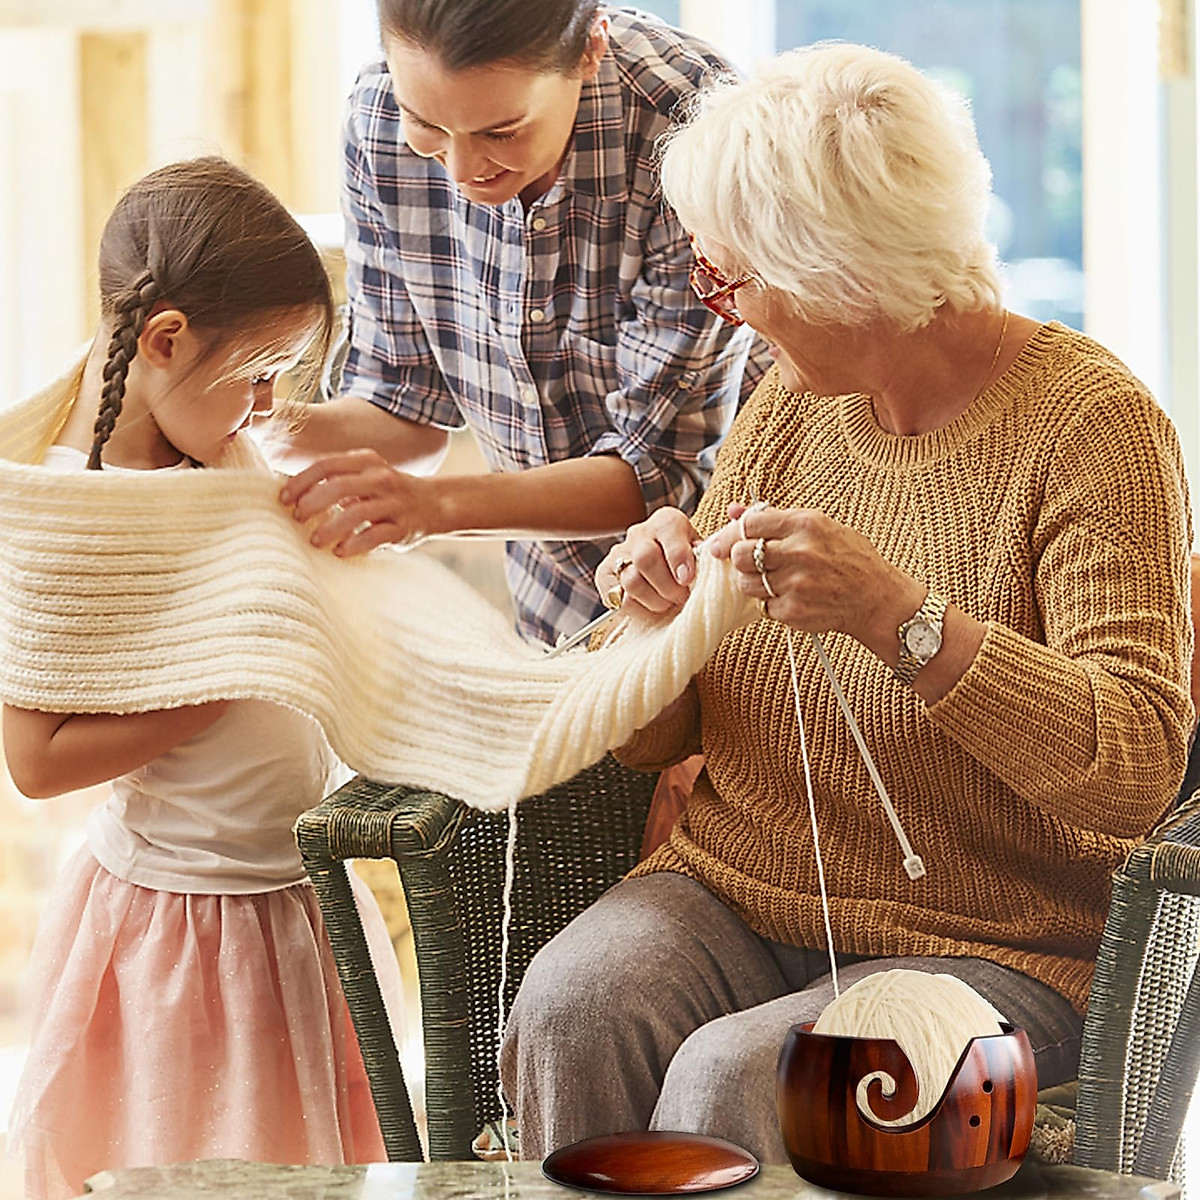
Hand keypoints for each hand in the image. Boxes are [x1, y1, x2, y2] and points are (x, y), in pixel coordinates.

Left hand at [279, 449, 442, 555]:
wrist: (434, 503)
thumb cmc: (386, 492)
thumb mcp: (364, 475)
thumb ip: (335, 479)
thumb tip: (291, 495)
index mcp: (366, 461)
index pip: (326, 466)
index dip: (300, 482)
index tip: (283, 499)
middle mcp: (381, 478)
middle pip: (339, 487)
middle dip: (312, 504)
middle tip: (296, 519)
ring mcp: (394, 503)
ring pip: (357, 513)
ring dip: (331, 527)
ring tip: (315, 541)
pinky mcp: (403, 528)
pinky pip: (376, 536)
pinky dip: (354, 545)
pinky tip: (340, 551)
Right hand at [595, 507, 700, 617]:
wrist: (664, 571)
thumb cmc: (687, 563)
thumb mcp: (701, 554)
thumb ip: (704, 556)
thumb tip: (709, 562)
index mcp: (665, 522)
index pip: (668, 529)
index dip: (678, 555)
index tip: (687, 578)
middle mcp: (639, 534)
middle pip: (645, 557)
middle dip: (667, 585)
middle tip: (682, 598)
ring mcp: (618, 555)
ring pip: (632, 581)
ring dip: (655, 600)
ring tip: (669, 604)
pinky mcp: (605, 577)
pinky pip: (621, 599)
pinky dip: (641, 611)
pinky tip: (654, 608)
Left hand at [706, 502, 923, 648]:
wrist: (876, 598)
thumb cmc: (847, 558)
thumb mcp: (818, 526)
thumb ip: (773, 519)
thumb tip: (733, 511)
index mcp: (806, 524)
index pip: (749, 524)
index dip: (732, 534)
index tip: (724, 543)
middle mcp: (801, 552)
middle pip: (740, 555)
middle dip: (740, 560)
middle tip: (753, 564)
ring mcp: (797, 584)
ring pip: (745, 584)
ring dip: (752, 584)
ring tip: (774, 581)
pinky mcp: (795, 612)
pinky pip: (763, 606)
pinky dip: (770, 604)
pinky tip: (790, 597)